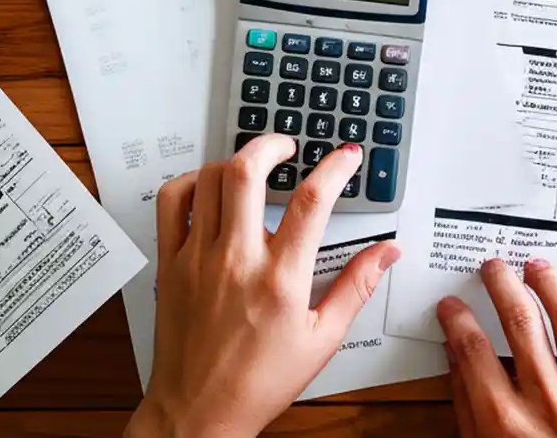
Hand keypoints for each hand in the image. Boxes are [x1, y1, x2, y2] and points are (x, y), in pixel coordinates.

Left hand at [125, 135, 400, 437]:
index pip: (312, 201)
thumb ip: (356, 286)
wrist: (198, 413)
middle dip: (273, 144)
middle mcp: (236, 261)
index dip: (335, 167)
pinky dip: (192, 182)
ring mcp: (198, 259)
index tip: (345, 157)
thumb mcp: (322, 338)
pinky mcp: (171, 264)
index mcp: (280, 280)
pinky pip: (172, 202)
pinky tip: (210, 187)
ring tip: (255, 167)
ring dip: (237, 161)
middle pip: (248, 172)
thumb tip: (385, 253)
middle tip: (289, 146)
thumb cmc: (257, 382)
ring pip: (211, 179)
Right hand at [438, 258, 556, 437]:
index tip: (454, 306)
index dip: (458, 318)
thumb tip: (455, 356)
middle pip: (519, 322)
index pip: (473, 348)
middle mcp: (548, 402)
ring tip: (537, 266)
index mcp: (506, 420)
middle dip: (501, 284)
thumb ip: (468, 405)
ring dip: (548, 283)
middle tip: (494, 268)